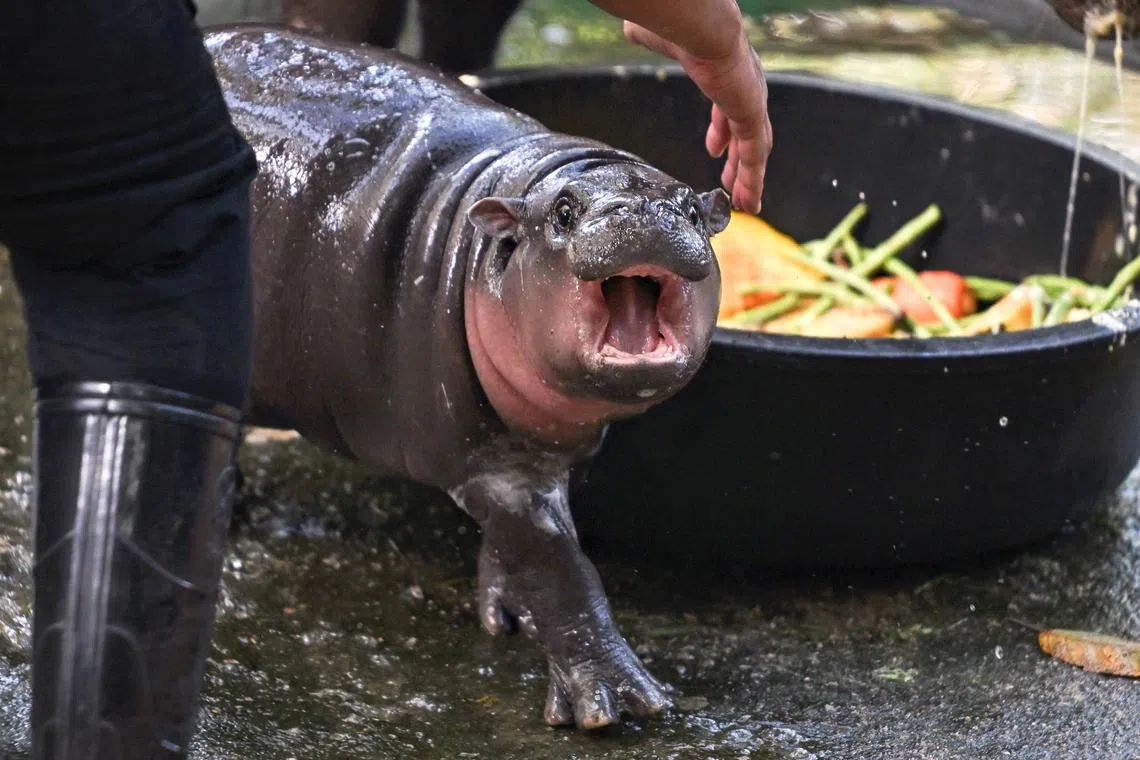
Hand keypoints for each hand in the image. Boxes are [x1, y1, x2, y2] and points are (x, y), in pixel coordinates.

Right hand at [623, 21, 771, 213]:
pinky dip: (753, 181)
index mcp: (728, 74)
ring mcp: (751, 104)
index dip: (722, 131)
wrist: (702, 26)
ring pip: (754, 151)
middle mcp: (746, 90)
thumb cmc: (683, 25)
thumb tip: (631, 30)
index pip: (729, 110)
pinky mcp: (752, 117)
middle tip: (730, 181)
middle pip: (746, 134)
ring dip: (748, 177)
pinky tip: (749, 201)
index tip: (716, 149)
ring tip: (744, 202)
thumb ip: (650, 37)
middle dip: (739, 160)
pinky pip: (754, 157)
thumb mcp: (661, 38)